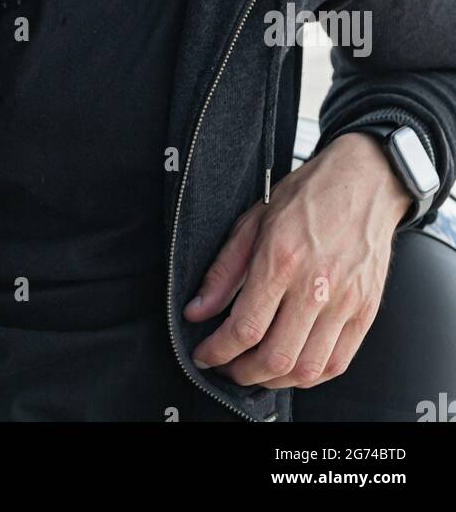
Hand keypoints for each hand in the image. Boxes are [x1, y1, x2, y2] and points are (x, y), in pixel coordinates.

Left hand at [185, 131, 411, 388]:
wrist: (365, 182)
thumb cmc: (310, 195)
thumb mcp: (254, 219)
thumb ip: (224, 270)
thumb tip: (197, 309)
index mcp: (282, 259)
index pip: (246, 327)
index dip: (218, 351)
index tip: (205, 354)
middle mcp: (316, 285)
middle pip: (276, 358)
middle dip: (241, 373)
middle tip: (226, 367)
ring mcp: (346, 302)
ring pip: (307, 369)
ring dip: (274, 381)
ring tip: (255, 370)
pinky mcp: (366, 311)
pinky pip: (337, 362)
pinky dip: (310, 376)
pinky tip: (291, 366)